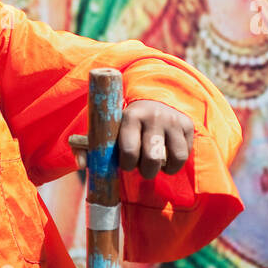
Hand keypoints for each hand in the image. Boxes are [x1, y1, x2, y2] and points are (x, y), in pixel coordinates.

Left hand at [73, 100, 193, 178]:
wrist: (152, 97)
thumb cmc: (125, 122)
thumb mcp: (108, 129)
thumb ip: (90, 146)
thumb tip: (80, 163)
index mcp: (130, 116)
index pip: (129, 150)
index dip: (128, 164)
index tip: (127, 163)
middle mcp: (154, 116)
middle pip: (152, 158)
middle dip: (146, 170)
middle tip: (142, 167)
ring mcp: (172, 120)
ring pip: (173, 157)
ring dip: (163, 168)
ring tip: (155, 163)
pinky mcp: (187, 124)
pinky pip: (184, 154)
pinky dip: (175, 163)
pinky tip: (166, 157)